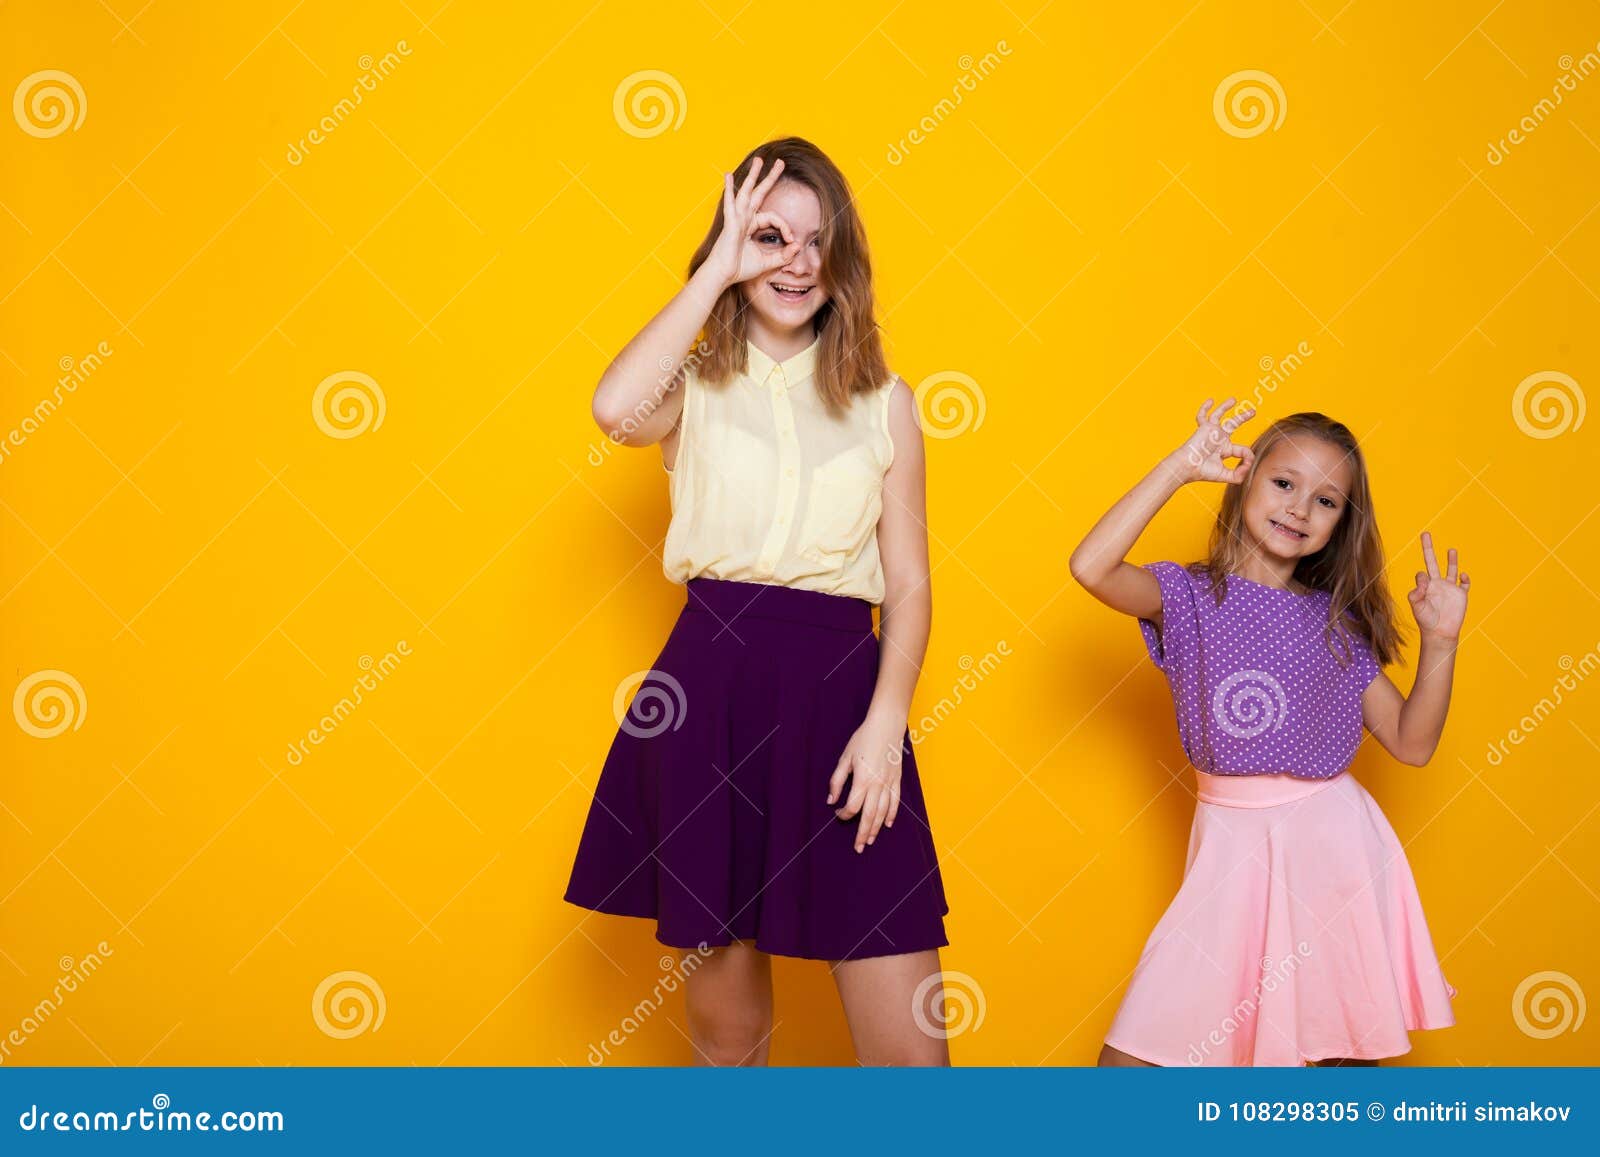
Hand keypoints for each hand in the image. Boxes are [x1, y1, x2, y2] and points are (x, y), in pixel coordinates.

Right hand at [703, 156, 800, 288]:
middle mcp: (744, 218)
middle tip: (780, 163)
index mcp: (752, 226)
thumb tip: (797, 246)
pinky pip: (730, 203)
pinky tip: (728, 176)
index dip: (785, 227)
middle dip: (770, 177)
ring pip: (747, 192)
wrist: (723, 275)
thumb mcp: (768, 262)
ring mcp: (736, 218)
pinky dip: (729, 189)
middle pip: (759, 193)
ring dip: (753, 175)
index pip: (774, 218)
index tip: (791, 240)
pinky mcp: (730, 223)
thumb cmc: (741, 269)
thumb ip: (784, 255)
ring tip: (759, 160)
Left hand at [827, 713, 905, 852]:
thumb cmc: (863, 739)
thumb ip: (837, 780)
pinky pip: (896, 802)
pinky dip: (892, 815)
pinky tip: (888, 824)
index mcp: (862, 780)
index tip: (838, 814)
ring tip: (870, 840)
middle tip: (858, 848)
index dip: (844, 814)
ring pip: (883, 813)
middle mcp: (877, 785)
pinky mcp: (897, 780)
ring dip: (876, 829)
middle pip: (869, 816)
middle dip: (862, 833)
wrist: (886, 726)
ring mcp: (889, 783)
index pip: (852, 806)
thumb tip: (831, 799)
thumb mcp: (845, 758)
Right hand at [1173, 397, 1255, 483]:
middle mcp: (1218, 439)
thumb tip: (1249, 464)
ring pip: (1219, 415)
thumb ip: (1240, 474)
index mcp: (1224, 450)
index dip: (1248, 456)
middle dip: (1243, 417)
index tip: (1247, 463)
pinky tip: (1210, 401)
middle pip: (1233, 425)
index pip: (1242, 450)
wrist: (1188, 466)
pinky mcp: (1204, 427)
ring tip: (1234, 400)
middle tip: (1252, 411)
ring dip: (1226, 406)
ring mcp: (1211, 431)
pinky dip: (1205, 407)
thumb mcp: (1226, 476)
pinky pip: (1203, 415)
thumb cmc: (1203, 472)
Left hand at [1408, 531, 1468, 640]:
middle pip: (1432, 562)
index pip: (1422, 573)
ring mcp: (1449, 588)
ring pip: (1451, 570)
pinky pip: (1465, 584)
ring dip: (1452, 560)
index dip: (1422, 578)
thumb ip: (1416, 593)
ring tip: (1451, 549)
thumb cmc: (1426, 621)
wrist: (1440, 633)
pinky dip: (1466, 578)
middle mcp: (1436, 584)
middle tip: (1425, 533)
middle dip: (1428, 548)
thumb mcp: (1417, 606)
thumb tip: (1422, 577)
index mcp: (1425, 586)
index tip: (1425, 585)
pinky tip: (1463, 576)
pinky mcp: (1461, 595)